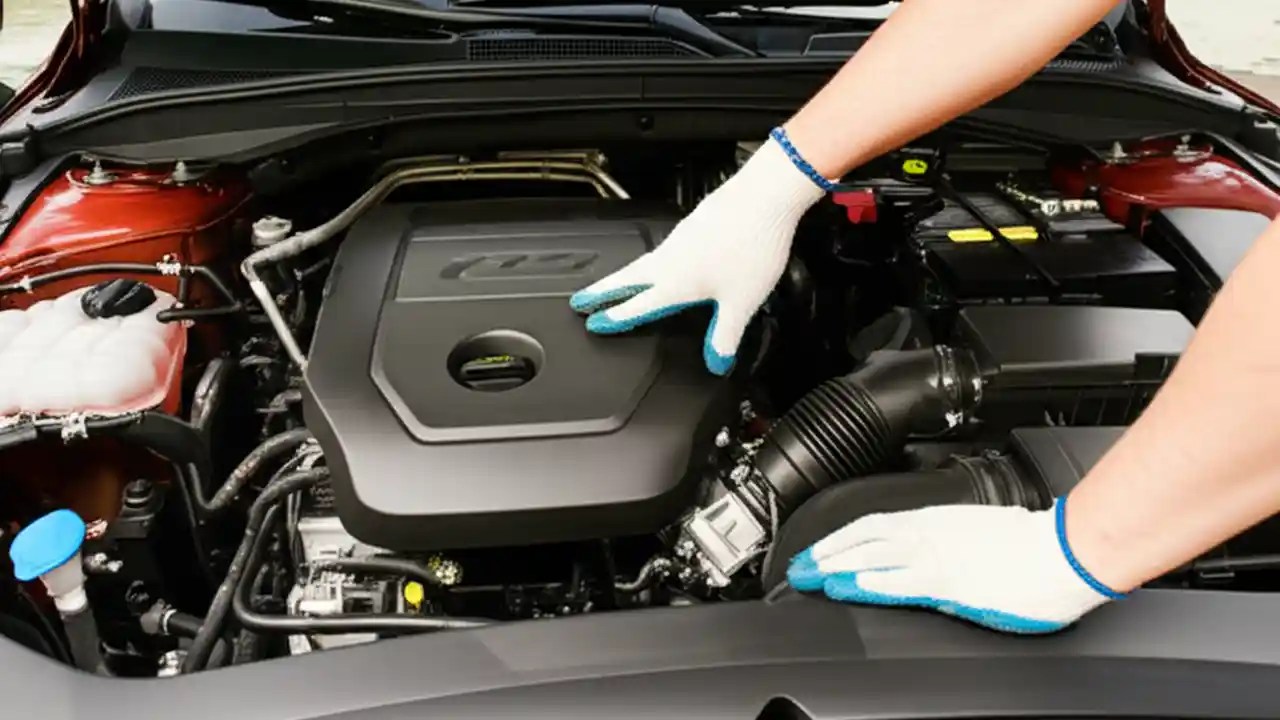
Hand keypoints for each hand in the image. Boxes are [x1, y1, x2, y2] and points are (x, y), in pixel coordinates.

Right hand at [569, 134, 826, 374]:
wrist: (766, 196)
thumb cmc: (753, 246)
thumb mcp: (742, 303)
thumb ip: (725, 335)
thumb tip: (717, 361)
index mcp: (676, 281)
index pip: (636, 305)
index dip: (614, 318)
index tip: (593, 323)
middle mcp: (670, 258)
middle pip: (626, 277)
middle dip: (601, 291)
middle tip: (580, 299)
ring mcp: (680, 238)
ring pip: (643, 261)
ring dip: (624, 274)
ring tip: (616, 284)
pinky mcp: (693, 224)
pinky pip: (663, 247)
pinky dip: (651, 259)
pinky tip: (663, 260)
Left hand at [787, 499, 1124, 632]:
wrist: (1065, 550)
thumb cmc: (1032, 545)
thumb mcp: (978, 534)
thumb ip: (946, 545)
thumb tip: (927, 560)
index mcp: (935, 522)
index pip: (873, 526)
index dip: (841, 538)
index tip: (817, 551)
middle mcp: (929, 534)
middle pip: (862, 538)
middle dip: (825, 553)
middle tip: (797, 568)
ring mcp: (936, 556)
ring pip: (872, 554)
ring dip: (836, 566)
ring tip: (809, 576)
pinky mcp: (949, 581)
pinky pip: (900, 581)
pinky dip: (871, 582)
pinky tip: (849, 585)